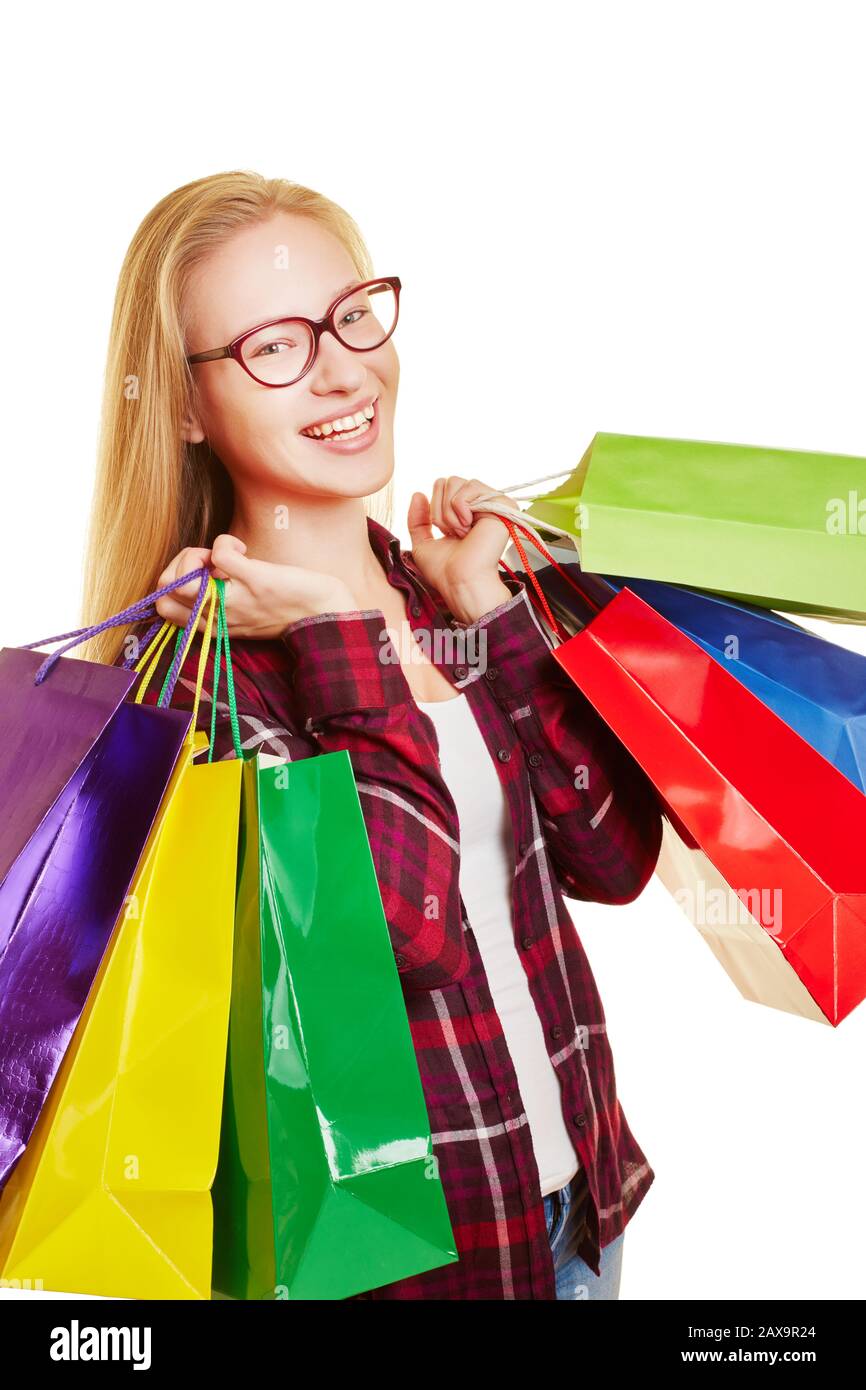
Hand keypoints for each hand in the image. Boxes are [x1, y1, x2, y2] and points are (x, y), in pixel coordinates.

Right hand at [153, 534, 358, 639]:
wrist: (325, 614)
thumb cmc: (284, 609)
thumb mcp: (243, 616)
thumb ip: (217, 603)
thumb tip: (197, 572)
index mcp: (213, 627)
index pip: (163, 609)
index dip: (172, 582)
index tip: (199, 575)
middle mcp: (219, 617)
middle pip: (164, 593)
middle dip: (177, 566)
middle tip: (207, 562)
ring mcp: (236, 600)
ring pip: (182, 580)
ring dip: (193, 556)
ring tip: (220, 556)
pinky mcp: (255, 580)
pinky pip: (220, 557)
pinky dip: (224, 543)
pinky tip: (241, 548)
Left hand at [408, 477, 513, 622]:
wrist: (460, 581)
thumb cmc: (445, 571)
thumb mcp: (423, 542)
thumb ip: (417, 519)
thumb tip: (417, 493)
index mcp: (466, 513)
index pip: (442, 486)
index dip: (435, 508)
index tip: (446, 533)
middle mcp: (480, 506)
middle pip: (448, 481)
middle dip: (441, 509)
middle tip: (454, 533)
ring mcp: (492, 504)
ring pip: (456, 482)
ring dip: (450, 512)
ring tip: (462, 532)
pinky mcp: (502, 504)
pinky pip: (470, 487)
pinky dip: (461, 508)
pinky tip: (469, 527)